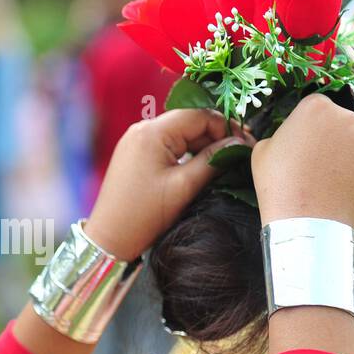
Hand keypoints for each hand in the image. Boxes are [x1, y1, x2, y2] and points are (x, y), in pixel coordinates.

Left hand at [84, 108, 243, 259]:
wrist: (109, 238)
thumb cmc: (144, 215)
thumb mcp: (184, 186)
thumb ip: (213, 160)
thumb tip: (239, 143)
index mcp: (152, 132)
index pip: (199, 115)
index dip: (225, 127)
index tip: (245, 144)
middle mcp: (142, 129)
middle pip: (189, 122)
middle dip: (215, 136)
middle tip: (240, 154)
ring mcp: (136, 141)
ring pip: (179, 134)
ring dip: (202, 145)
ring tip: (225, 162)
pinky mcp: (135, 154)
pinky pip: (167, 145)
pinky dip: (186, 153)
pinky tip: (202, 167)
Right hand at [251, 93, 353, 228]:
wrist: (306, 223)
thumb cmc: (278, 184)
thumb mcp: (262, 150)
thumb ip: (281, 134)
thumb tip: (291, 139)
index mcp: (316, 108)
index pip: (315, 106)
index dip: (306, 124)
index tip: (300, 142)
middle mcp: (348, 118)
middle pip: (339, 121)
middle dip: (329, 137)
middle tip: (314, 162)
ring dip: (345, 154)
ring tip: (327, 179)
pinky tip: (339, 190)